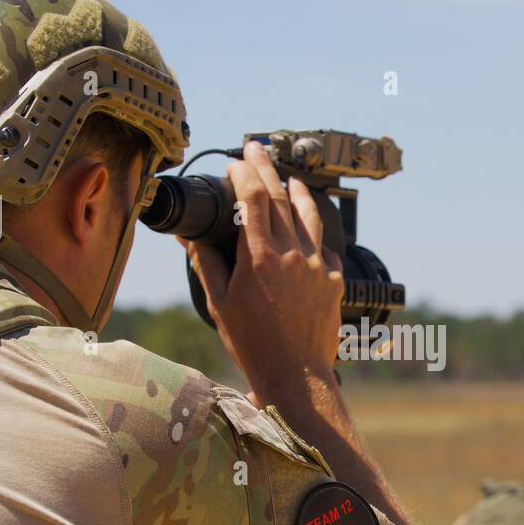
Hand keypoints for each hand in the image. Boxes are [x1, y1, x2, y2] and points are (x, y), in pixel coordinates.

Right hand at [183, 141, 343, 400]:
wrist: (297, 376)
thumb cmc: (253, 344)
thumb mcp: (219, 303)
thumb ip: (205, 263)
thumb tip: (188, 235)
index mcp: (260, 256)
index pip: (252, 197)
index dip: (243, 172)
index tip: (235, 161)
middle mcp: (293, 253)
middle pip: (280, 196)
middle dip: (266, 167)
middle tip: (258, 148)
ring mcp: (319, 265)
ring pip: (310, 214)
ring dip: (298, 191)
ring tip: (289, 179)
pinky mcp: (336, 279)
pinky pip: (325, 246)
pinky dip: (313, 232)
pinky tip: (306, 231)